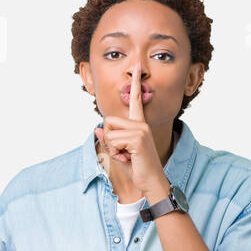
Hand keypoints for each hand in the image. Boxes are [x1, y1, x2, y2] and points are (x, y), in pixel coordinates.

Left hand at [93, 64, 167, 199]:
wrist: (153, 184)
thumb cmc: (138, 170)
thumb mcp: (119, 154)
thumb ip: (108, 141)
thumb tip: (97, 128)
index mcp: (139, 125)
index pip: (135, 100)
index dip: (135, 83)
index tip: (136, 67)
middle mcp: (141, 124)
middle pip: (108, 120)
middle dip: (109, 139)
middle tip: (123, 153)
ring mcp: (140, 130)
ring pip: (109, 131)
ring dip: (113, 148)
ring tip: (127, 157)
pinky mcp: (137, 139)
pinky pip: (113, 140)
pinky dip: (116, 153)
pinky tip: (128, 159)